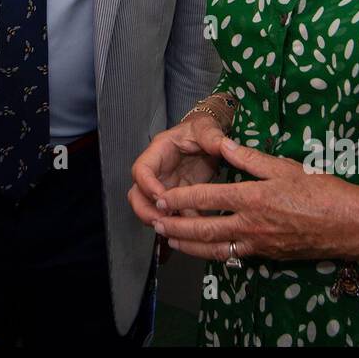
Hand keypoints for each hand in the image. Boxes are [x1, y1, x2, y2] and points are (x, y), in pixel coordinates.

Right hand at [129, 113, 228, 232]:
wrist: (208, 136)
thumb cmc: (202, 128)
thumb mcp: (206, 127)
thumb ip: (211, 136)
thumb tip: (222, 146)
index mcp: (158, 151)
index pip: (141, 170)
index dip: (147, 186)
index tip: (162, 198)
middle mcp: (157, 171)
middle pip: (137, 194)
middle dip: (146, 211)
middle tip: (163, 222)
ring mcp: (165, 185)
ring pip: (150, 208)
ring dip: (160, 221)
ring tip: (179, 230)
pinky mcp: (177, 195)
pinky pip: (173, 214)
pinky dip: (181, 224)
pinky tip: (196, 230)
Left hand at [152, 138, 358, 264]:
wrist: (349, 224)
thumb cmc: (321, 190)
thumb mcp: (284, 166)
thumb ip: (248, 157)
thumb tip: (221, 144)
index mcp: (253, 198)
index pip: (208, 197)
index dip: (182, 198)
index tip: (163, 197)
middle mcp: (251, 224)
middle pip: (203, 228)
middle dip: (176, 226)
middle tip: (156, 222)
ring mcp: (258, 243)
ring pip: (214, 248)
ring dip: (189, 244)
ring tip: (170, 239)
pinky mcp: (267, 255)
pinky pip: (233, 255)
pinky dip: (213, 253)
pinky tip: (203, 249)